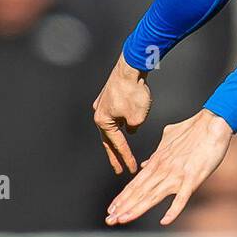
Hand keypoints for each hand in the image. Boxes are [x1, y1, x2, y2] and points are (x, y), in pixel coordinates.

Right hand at [93, 54, 152, 174]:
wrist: (131, 67)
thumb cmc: (133, 91)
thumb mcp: (138, 118)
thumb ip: (134, 128)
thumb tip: (131, 129)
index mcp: (103, 121)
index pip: (117, 144)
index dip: (126, 158)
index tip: (131, 169)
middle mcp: (99, 113)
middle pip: (108, 139)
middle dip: (115, 155)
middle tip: (118, 170)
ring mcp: (103, 104)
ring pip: (111, 126)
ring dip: (117, 138)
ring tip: (122, 151)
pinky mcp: (110, 96)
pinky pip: (115, 115)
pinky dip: (120, 124)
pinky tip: (125, 126)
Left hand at [106, 109, 232, 226]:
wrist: (213, 123)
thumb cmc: (193, 129)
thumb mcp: (168, 139)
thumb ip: (156, 153)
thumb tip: (145, 164)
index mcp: (157, 161)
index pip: (135, 183)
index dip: (123, 197)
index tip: (112, 209)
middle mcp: (163, 169)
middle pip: (139, 192)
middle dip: (123, 207)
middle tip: (109, 220)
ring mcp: (177, 174)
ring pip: (152, 195)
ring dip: (136, 209)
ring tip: (122, 220)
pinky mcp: (193, 178)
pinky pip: (182, 198)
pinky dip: (173, 210)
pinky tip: (164, 221)